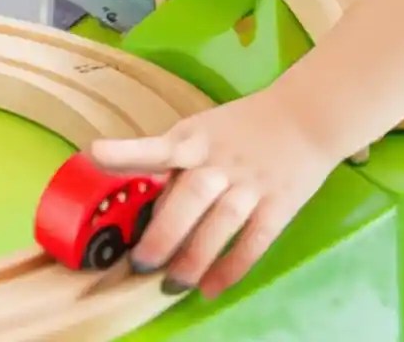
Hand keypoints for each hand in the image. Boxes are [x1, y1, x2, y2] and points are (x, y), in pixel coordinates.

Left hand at [90, 90, 340, 297]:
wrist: (307, 116)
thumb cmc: (244, 127)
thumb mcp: (203, 131)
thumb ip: (175, 161)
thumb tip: (146, 200)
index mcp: (195, 139)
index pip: (159, 147)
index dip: (127, 153)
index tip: (96, 154)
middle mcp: (222, 161)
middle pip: (191, 197)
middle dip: (165, 232)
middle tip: (142, 263)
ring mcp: (252, 183)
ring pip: (222, 223)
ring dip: (195, 256)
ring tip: (172, 284)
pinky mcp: (279, 203)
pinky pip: (255, 240)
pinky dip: (233, 266)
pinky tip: (211, 287)